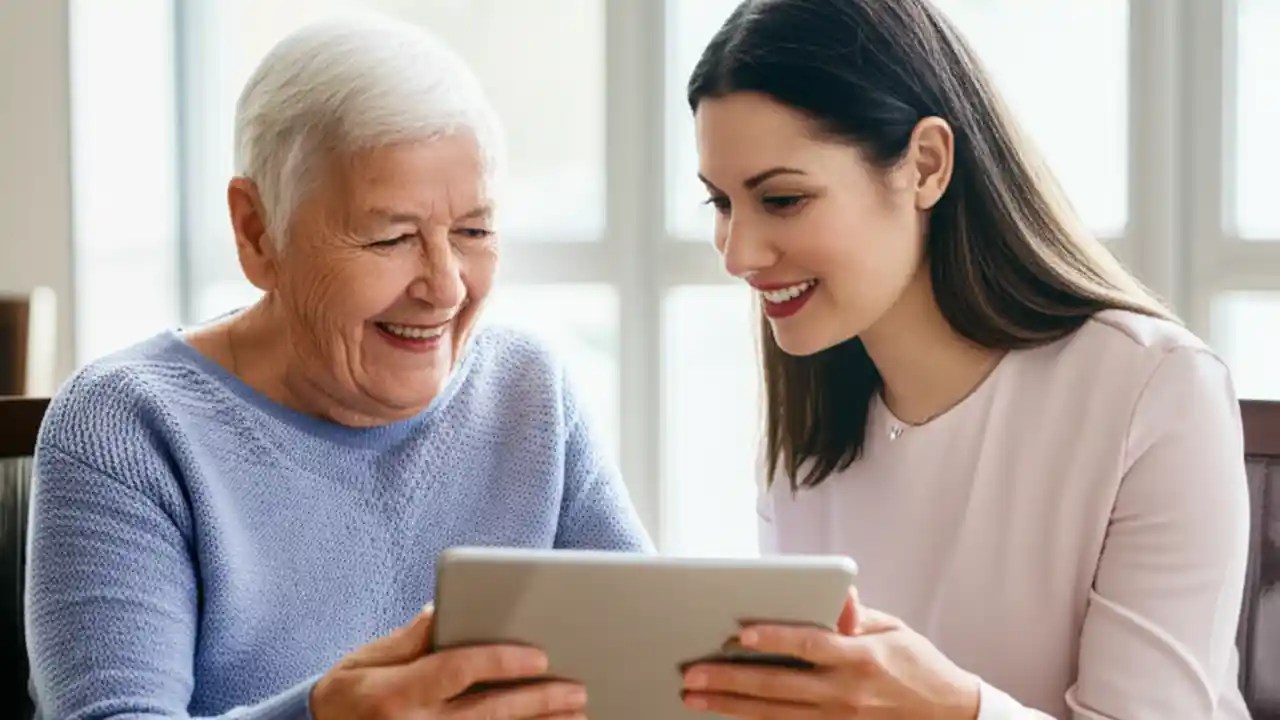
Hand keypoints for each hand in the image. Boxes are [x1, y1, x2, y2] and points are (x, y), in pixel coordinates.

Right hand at [311, 605, 586, 718]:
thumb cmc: (346, 697)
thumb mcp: (365, 660)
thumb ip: (409, 638)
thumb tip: (441, 608)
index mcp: (395, 693)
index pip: (457, 671)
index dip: (501, 662)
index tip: (539, 656)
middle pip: (488, 713)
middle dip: (538, 701)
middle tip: (577, 687)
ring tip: (577, 714)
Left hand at [681, 587, 979, 718]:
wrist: (952, 717)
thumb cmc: (919, 666)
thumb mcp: (894, 628)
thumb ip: (858, 613)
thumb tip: (836, 595)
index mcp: (862, 656)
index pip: (810, 644)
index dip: (774, 639)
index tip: (739, 634)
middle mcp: (847, 692)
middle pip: (779, 686)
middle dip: (730, 680)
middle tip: (691, 675)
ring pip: (774, 714)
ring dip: (730, 706)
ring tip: (695, 698)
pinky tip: (727, 715)